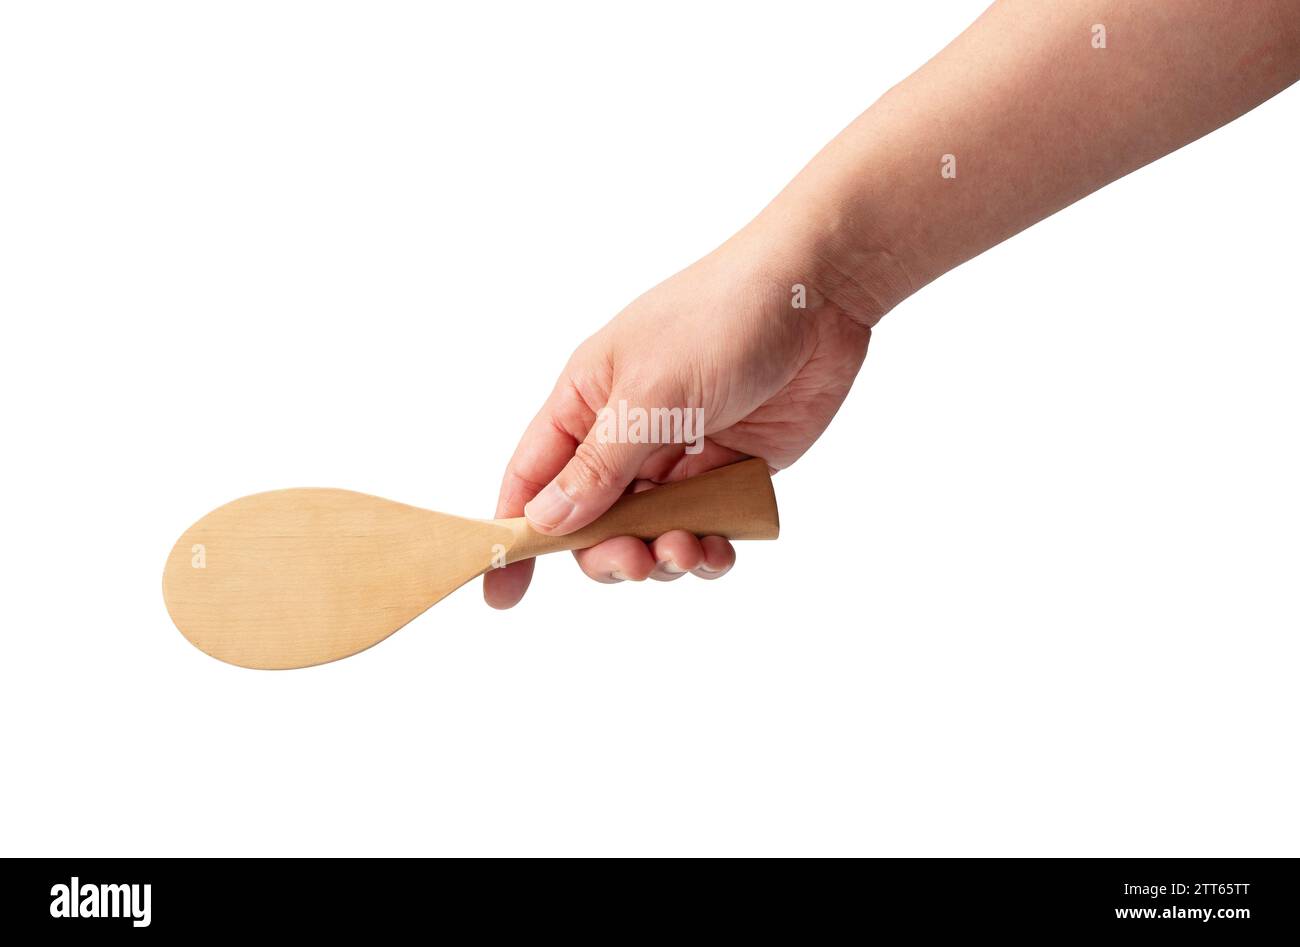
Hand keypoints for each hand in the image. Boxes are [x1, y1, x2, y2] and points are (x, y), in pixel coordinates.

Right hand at [483, 224, 875, 607]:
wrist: (818, 297)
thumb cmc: (719, 320)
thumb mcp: (649, 395)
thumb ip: (599, 465)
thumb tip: (544, 521)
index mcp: (586, 403)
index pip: (532, 480)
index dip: (513, 537)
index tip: (499, 594)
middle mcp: (625, 434)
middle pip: (591, 522)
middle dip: (605, 554)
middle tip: (634, 562)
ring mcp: (678, 455)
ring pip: (648, 533)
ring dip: (661, 555)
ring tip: (689, 549)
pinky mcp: (730, 471)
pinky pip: (704, 529)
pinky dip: (707, 550)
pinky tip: (718, 550)